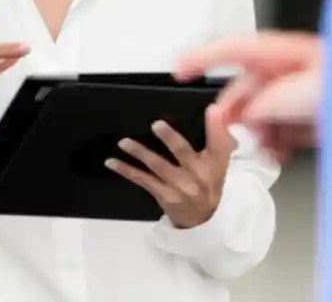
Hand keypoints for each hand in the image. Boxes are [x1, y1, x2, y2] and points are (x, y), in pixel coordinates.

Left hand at [105, 104, 236, 228]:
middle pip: (184, 152)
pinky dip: (127, 170)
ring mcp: (180, 187)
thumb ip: (218, 139)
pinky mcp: (165, 196)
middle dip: (170, 138)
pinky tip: (112, 162)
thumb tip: (214, 110)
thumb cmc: (208, 185)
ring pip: (158, 165)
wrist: (203, 223)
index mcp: (215, 163)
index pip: (220, 143)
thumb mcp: (218, 164)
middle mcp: (199, 175)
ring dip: (140, 152)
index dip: (216, 127)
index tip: (212, 109)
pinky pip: (143, 180)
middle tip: (157, 124)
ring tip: (124, 142)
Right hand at [175, 32, 322, 162]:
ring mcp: (297, 95)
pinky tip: (275, 155)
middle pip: (242, 91)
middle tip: (226, 137)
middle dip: (234, 117)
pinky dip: (274, 145)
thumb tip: (247, 117)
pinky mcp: (308, 117)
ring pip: (259, 115)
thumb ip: (262, 105)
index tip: (179, 71)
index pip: (229, 50)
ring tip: (260, 150)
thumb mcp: (296, 93)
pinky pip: (280, 130)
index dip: (199, 59)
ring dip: (255, 135)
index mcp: (279, 54)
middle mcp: (285, 71)